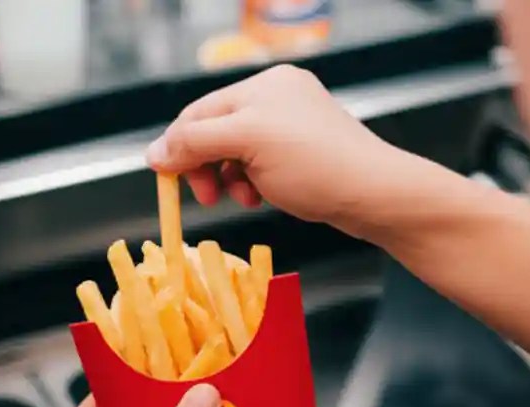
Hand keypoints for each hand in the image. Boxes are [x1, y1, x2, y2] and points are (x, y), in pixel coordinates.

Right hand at [145, 64, 421, 237]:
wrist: (375, 195)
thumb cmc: (316, 167)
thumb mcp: (246, 145)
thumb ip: (195, 143)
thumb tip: (154, 154)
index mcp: (263, 85)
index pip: (199, 113)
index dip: (178, 147)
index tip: (167, 180)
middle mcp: (278, 97)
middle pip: (217, 131)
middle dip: (206, 165)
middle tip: (207, 197)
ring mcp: (294, 124)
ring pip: (238, 151)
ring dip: (228, 177)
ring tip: (242, 198)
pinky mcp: (306, 152)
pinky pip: (261, 163)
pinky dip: (252, 181)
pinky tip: (261, 196)